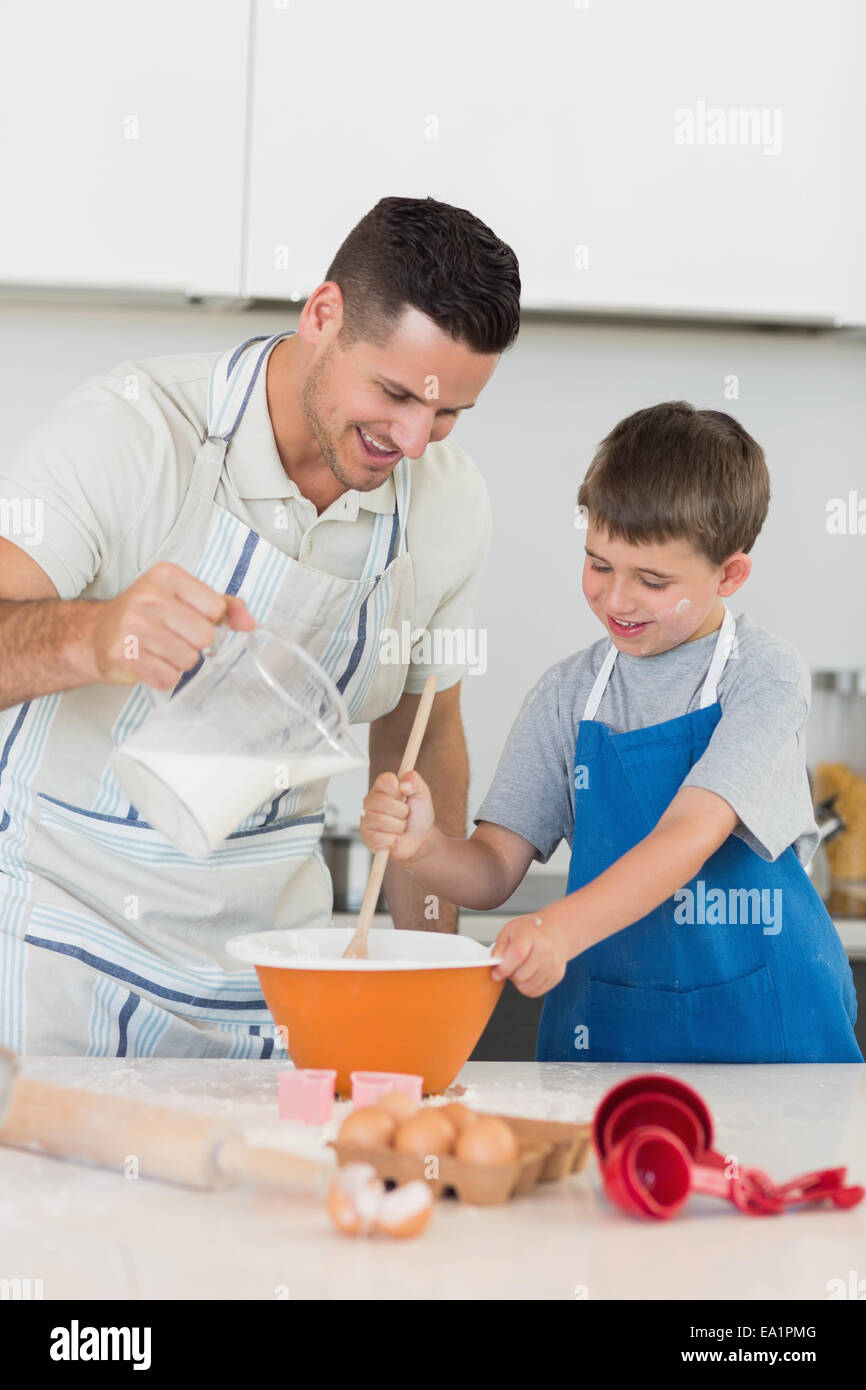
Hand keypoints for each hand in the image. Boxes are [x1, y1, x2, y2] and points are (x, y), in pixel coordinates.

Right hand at [89, 562, 255, 690]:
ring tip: (160, 651)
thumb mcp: (185, 599)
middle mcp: (147, 596)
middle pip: (204, 636)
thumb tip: (251, 622)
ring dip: (179, 663)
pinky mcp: (122, 653)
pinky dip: (163, 677)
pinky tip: (149, 663)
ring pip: (188, 660)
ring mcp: (132, 625)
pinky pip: (167, 678)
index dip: (209, 621)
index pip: (216, 608)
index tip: (189, 620)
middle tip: (173, 639)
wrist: (95, 635)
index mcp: (166, 576)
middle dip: (195, 645)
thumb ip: (223, 606)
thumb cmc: (147, 616)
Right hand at [360, 770, 435, 862]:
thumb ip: (414, 780)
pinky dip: (392, 840)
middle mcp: (371, 801)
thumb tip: (404, 783)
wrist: (420, 839)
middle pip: (382, 803)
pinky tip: (394, 837)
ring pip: (380, 821)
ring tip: (400, 826)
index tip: (405, 796)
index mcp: (382, 787)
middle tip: (404, 814)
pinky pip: (377, 838)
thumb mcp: (422, 793)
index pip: (385, 781)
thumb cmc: (418, 815)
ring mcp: (366, 819)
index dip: (399, 791)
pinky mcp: (366, 837)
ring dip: (398, 827)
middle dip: (401, 812)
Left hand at [490, 913, 567, 996]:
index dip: (504, 967)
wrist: (555, 932)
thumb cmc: (531, 931)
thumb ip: (499, 947)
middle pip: (520, 975)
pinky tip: (530, 973)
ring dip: (519, 981)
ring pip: (526, 987)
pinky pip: (535, 992)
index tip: (496, 973)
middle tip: (511, 965)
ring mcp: (553, 965)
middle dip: (510, 974)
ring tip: (521, 967)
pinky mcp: (557, 976)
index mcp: (530, 936)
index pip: (517, 954)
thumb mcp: (510, 930)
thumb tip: (494, 962)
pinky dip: (528, 986)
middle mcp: (545, 951)